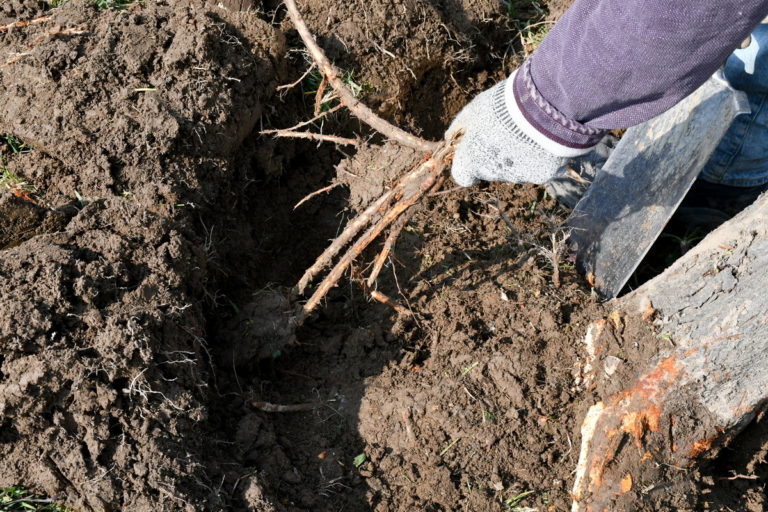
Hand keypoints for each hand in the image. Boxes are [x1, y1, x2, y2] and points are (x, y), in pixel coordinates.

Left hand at [446, 77, 566, 186]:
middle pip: (489, 171)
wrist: (541, 105)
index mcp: (472, 161)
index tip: (474, 151)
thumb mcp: (473, 110)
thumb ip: (460, 127)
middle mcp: (493, 174)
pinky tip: (544, 139)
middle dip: (494, 157)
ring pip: (513, 171)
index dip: (467, 164)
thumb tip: (449, 138)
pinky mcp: (542, 175)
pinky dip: (538, 158)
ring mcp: (519, 176)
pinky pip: (537, 168)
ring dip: (516, 158)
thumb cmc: (501, 105)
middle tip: (506, 134)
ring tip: (527, 133)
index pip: (462, 176)